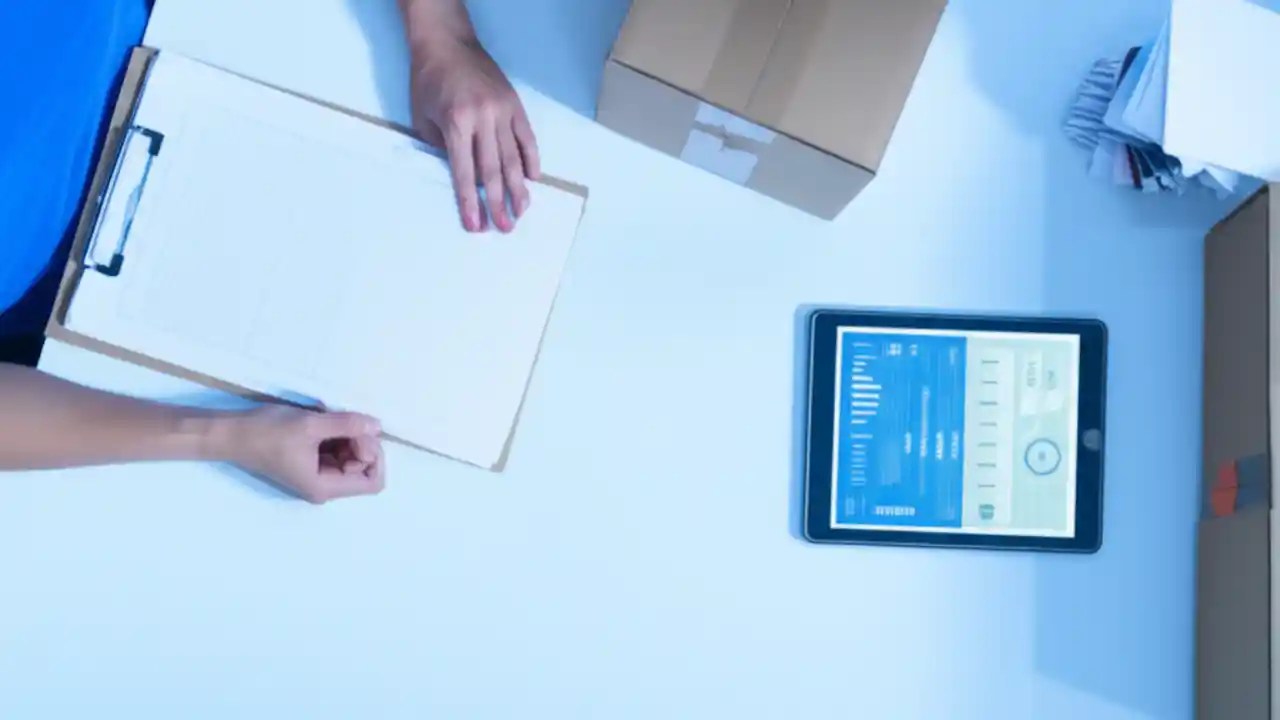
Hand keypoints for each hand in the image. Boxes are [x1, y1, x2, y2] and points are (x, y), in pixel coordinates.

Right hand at [220, 406, 385, 503]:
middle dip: (362, 443)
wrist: (232, 434)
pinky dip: (339, 437)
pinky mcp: (313, 463)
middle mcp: (325, 487)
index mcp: (325, 487)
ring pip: (353, 459)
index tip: (358, 434)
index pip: (373, 482)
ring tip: (332, 421)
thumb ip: (348, 425)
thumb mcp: (311, 425)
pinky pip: (338, 453)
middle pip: (364, 469)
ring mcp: (319, 476)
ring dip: (350, 438)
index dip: (373, 456)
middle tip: (346, 422)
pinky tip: (325, 424)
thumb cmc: (268, 432)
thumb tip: (378, 426)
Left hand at [410, 37, 539, 232]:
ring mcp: (503, 111)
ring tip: (521, 211)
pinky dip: (531, 159)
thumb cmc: (428, 81)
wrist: (447, 43)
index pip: (463, 172)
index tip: (476, 225)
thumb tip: (462, 178)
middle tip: (504, 227)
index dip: (470, 202)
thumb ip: (440, 148)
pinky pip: (527, 138)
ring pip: (513, 158)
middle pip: (492, 170)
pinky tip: (533, 180)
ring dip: (518, 188)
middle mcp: (483, 118)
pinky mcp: (515, 105)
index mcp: (456, 122)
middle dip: (498, 202)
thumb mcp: (422, 117)